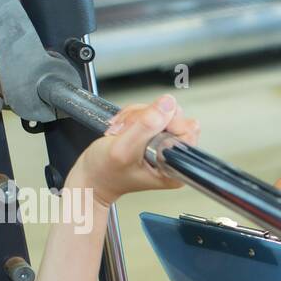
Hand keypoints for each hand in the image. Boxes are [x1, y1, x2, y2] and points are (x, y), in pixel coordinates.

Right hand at [72, 94, 200, 206]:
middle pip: (174, 116)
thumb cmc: (105, 172)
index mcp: (174, 166)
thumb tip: (168, 103)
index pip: (187, 130)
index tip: (144, 125)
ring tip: (122, 132)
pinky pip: (150, 113)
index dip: (166, 121)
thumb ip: (146, 125)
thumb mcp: (123, 148)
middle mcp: (173, 156)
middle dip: (146, 117)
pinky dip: (132, 116)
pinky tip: (123, 129)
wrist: (92, 177)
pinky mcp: (154, 136)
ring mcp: (164, 145)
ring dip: (135, 116)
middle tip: (128, 130)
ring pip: (160, 111)